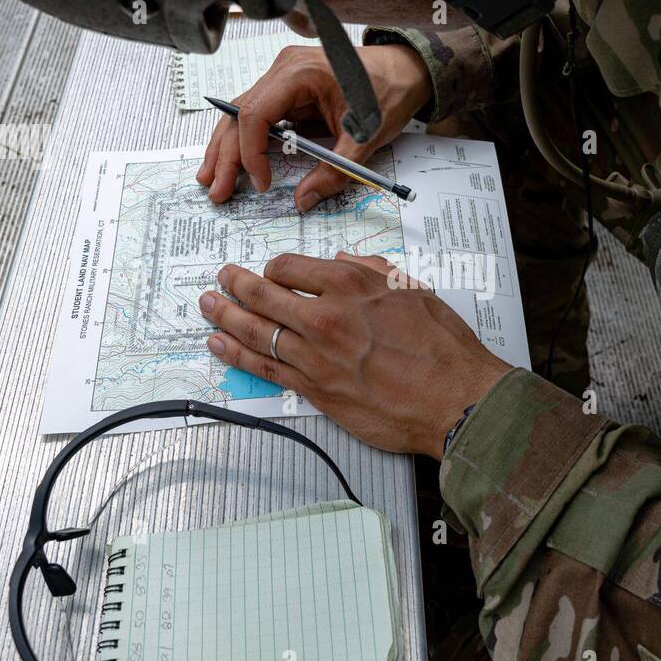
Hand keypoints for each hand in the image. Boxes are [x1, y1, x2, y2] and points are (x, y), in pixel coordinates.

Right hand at [196, 43, 431, 209]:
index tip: (262, 183)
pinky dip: (245, 141)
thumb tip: (303, 200)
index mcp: (300, 73)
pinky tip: (232, 163)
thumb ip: (336, 171)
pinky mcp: (286, 90)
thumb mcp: (366, 137)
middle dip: (226, 155)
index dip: (252, 152)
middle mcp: (283, 70)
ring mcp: (282, 78)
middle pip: (240, 114)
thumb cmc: (388, 92)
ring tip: (212, 179)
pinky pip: (258, 116)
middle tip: (216, 190)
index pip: (256, 114)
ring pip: (242, 115)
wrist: (404, 71)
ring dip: (227, 148)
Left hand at [197, 252, 510, 459]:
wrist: (454, 400)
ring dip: (224, 316)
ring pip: (256, 331)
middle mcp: (326, 316)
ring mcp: (316, 356)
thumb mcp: (414, 290)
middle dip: (234, 284)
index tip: (270, 272)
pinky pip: (264, 368)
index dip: (274, 268)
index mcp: (351, 284)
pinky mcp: (315, 390)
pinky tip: (218, 344)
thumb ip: (373, 270)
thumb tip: (344, 260)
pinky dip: (236, 354)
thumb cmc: (443, 349)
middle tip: (221, 278)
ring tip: (206, 306)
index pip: (290, 267)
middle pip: (262, 294)